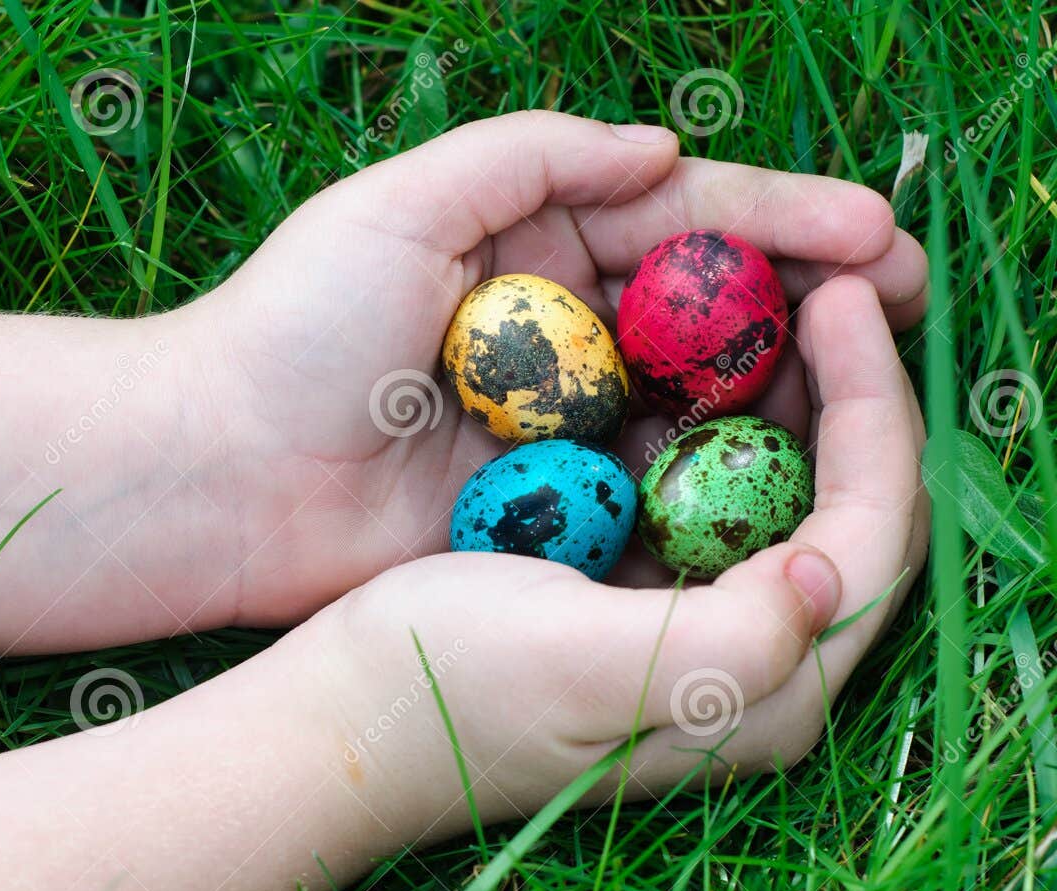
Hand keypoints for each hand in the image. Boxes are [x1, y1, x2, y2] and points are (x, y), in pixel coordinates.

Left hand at [181, 111, 927, 623]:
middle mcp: (554, 335)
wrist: (217, 476)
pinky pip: (646, 491)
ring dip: (778, 398)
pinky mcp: (543, 512)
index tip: (873, 236)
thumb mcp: (399, 205)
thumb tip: (664, 146)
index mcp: (525, 244)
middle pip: (703, 313)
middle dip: (805, 308)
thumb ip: (529, 155)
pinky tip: (782, 482)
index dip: (780, 221)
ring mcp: (555, 428)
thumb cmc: (292, 328)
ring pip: (691, 404)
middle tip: (903, 313)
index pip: (676, 219)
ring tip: (870, 393)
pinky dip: (712, 484)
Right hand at [300, 276, 926, 827]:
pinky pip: (725, 502)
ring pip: (793, 498)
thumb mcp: (583, 666)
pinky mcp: (650, 609)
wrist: (343, 716)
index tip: (835, 295)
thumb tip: (831, 570)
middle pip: (854, 510)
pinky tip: (696, 366)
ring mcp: (704, 638)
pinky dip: (726, 425)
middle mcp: (757, 672)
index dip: (877, 405)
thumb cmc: (449, 687)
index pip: (875, 534)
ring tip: (772, 305)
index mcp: (766, 696)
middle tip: (819, 285)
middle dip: (854, 391)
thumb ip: (730, 641)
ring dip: (795, 398)